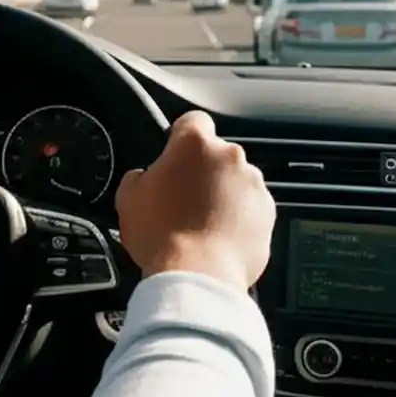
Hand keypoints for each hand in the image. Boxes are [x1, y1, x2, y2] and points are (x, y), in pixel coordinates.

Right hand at [114, 111, 274, 288]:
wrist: (196, 276)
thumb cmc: (162, 236)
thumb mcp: (128, 198)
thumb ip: (139, 177)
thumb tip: (144, 178)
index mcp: (195, 144)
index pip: (192, 120)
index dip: (180, 137)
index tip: (175, 155)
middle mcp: (230, 157)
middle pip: (215, 155)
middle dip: (201, 172)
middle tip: (181, 200)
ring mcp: (254, 185)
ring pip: (235, 181)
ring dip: (221, 195)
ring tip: (199, 224)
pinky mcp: (267, 213)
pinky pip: (250, 208)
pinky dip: (238, 218)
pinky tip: (216, 237)